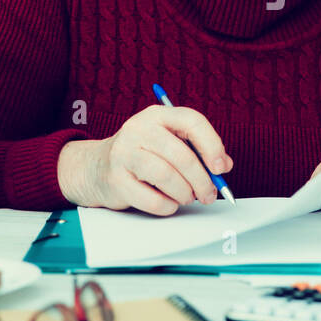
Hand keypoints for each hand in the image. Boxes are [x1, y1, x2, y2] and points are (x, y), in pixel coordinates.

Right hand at [57, 105, 230, 215]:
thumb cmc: (143, 155)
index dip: (212, 145)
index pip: (192, 121)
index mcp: (158, 115)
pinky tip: (169, 204)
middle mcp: (139, 129)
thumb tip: (224, 166)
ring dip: (184, 193)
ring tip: (187, 197)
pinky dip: (167, 206)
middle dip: (202, 180)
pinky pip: (151, 199)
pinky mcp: (116, 179)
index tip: (220, 167)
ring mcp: (124, 153)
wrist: (97, 167)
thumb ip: (198, 152)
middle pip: (181, 155)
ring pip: (166, 176)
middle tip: (209, 194)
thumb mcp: (170, 144)